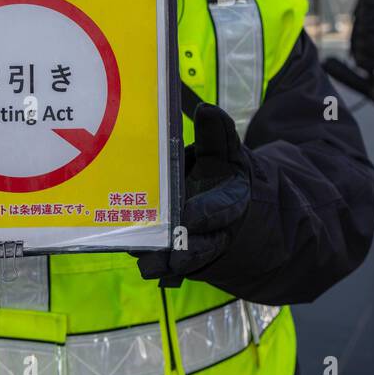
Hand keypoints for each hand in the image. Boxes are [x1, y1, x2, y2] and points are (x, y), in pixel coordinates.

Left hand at [134, 104, 250, 282]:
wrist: (228, 205)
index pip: (223, 208)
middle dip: (188, 248)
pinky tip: (142, 261)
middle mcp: (217, 228)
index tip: (190, 216)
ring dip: (167, 260)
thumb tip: (207, 110)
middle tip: (170, 251)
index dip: (208, 213)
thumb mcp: (226, 153)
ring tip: (149, 261)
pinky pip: (170, 263)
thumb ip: (218, 135)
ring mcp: (199, 244)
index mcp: (231, 200)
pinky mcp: (181, 254)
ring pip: (185, 258)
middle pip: (205, 242)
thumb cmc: (222, 175)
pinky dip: (158, 264)